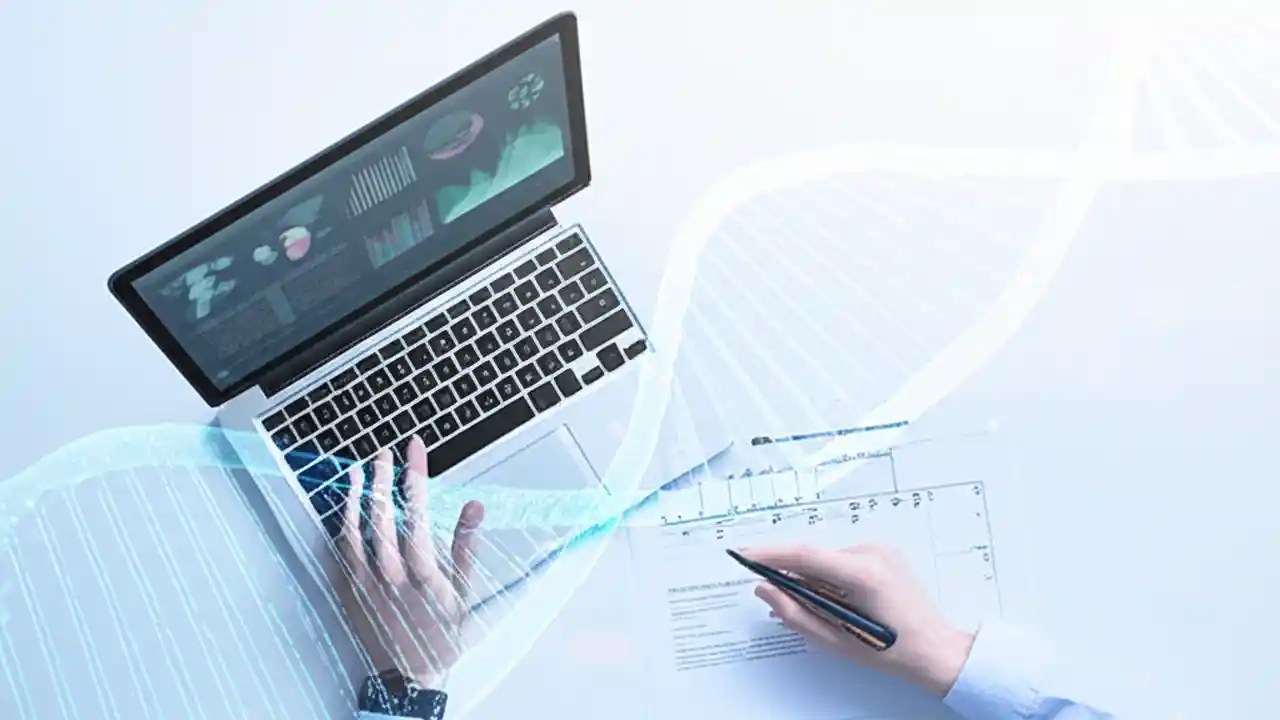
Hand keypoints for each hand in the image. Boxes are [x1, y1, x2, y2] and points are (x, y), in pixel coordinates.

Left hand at [336, 436, 484, 687]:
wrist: (409, 675)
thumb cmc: (440, 634)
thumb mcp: (465, 590)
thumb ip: (466, 544)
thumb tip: (473, 506)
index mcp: (424, 573)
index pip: (417, 511)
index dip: (415, 476)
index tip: (414, 448)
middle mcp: (391, 576)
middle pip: (381, 515)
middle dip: (381, 478)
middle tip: (383, 453)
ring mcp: (365, 585)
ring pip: (353, 531)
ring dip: (354, 498)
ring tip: (356, 472)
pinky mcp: (349, 593)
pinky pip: (338, 554)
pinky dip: (340, 527)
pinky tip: (343, 510)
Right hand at [741, 544, 973, 696]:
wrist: (937, 649)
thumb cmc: (892, 651)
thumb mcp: (836, 640)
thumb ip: (796, 614)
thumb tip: (766, 591)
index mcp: (863, 574)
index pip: (806, 556)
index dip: (771, 554)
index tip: (745, 555)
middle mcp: (872, 553)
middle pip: (815, 557)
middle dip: (789, 572)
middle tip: (771, 593)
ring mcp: (880, 550)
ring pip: (828, 559)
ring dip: (812, 577)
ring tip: (808, 606)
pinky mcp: (883, 554)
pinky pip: (843, 559)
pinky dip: (829, 575)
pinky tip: (830, 599)